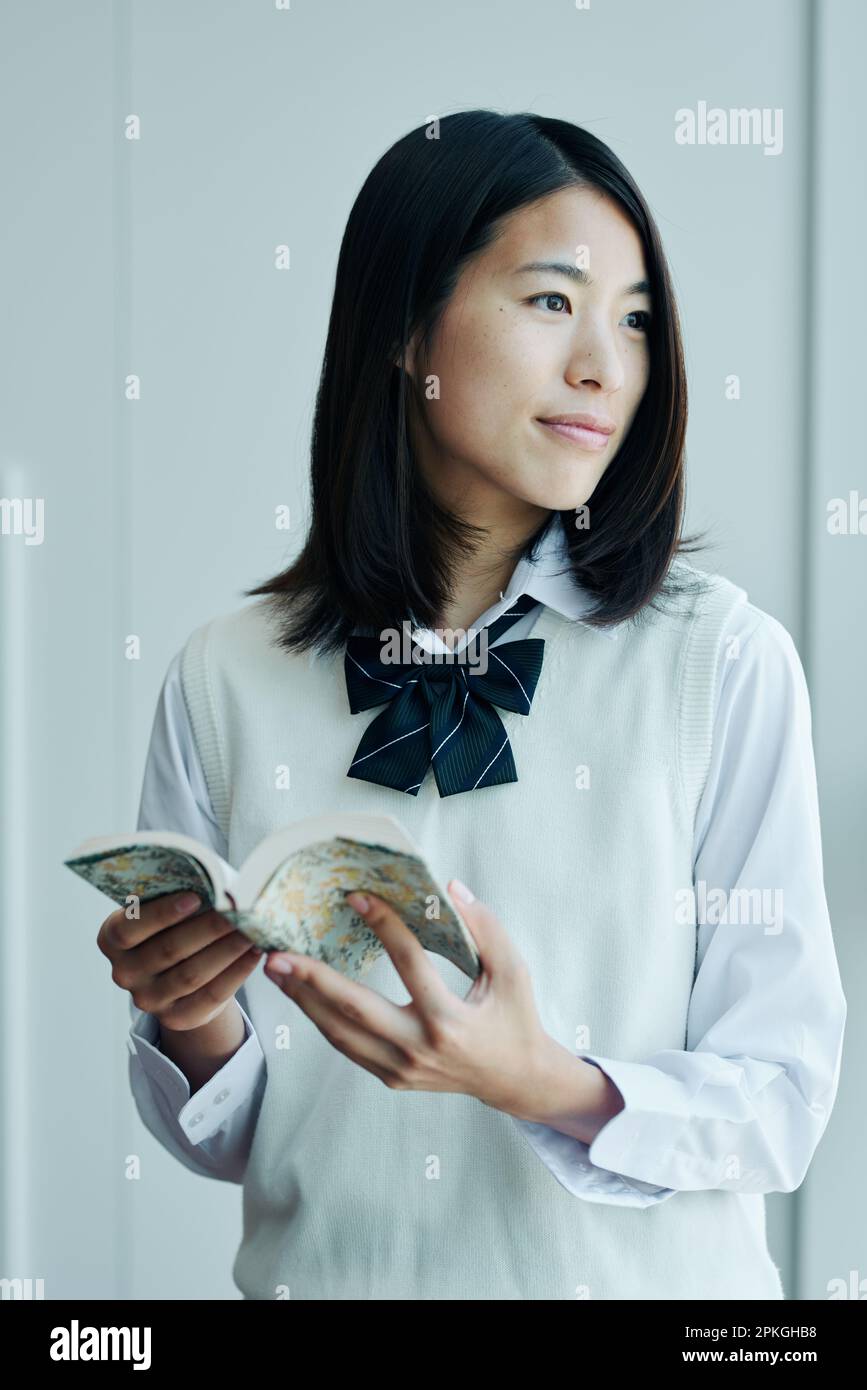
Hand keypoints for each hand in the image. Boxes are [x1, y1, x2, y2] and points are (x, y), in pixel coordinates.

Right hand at [97, 891, 261, 1031]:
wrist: (179, 971)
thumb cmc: (173, 926)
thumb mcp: (163, 910)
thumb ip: (176, 897)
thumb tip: (216, 884)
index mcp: (112, 938)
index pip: (129, 928)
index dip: (162, 913)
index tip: (196, 897)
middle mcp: (125, 972)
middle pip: (169, 950)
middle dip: (209, 928)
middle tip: (239, 910)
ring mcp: (149, 999)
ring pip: (192, 974)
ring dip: (227, 949)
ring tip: (252, 929)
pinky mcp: (176, 1018)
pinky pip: (211, 995)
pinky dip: (236, 972)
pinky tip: (254, 953)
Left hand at [262, 878, 554, 1118]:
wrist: (514, 1080)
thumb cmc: (514, 1019)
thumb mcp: (514, 972)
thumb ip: (487, 929)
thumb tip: (452, 889)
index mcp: (450, 1020)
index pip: (410, 965)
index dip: (384, 927)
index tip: (358, 897)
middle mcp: (420, 1049)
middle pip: (355, 1010)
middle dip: (312, 979)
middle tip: (278, 952)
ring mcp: (401, 1069)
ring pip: (341, 1033)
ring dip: (304, 1000)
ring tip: (275, 969)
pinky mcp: (391, 1078)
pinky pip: (348, 1046)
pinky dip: (321, 1019)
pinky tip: (303, 994)